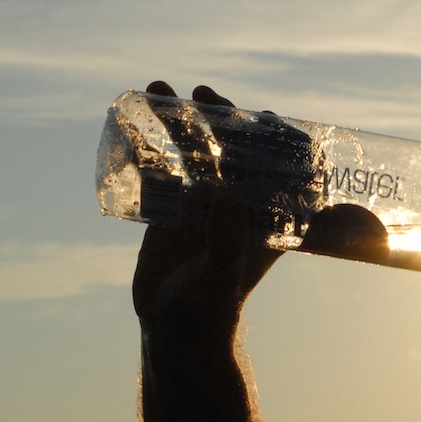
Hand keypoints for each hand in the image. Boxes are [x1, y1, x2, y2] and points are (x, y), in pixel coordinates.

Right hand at [131, 82, 281, 330]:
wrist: (174, 331)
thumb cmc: (211, 309)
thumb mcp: (223, 274)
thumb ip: (229, 241)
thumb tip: (227, 199)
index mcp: (269, 215)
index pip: (286, 166)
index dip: (281, 136)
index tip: (266, 115)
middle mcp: (241, 202)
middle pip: (238, 146)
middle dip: (223, 116)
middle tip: (204, 94)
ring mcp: (205, 202)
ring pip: (198, 150)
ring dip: (182, 120)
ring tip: (159, 89)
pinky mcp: (172, 208)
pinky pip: (164, 166)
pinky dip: (151, 141)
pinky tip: (134, 117)